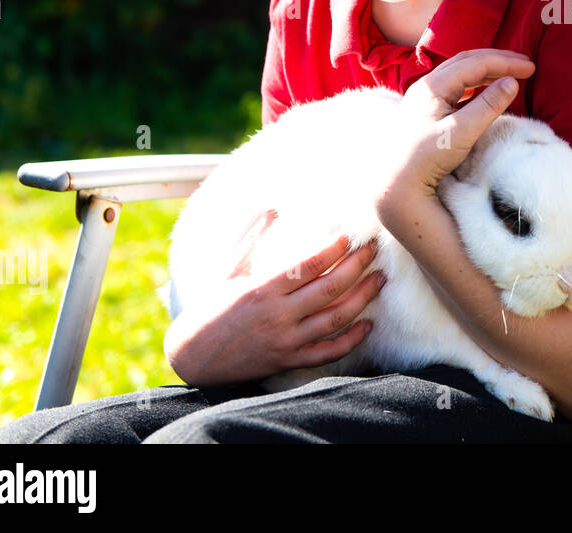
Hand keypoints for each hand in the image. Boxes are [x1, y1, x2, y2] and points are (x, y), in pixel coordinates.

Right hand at [164, 224, 385, 387]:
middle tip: (374, 250)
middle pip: (330, 289)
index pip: (309, 265)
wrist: (192, 357)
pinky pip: (327, 353)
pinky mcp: (288, 361)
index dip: (335, 249)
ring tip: (379, 280)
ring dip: (363, 298)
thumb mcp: (226, 271)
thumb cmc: (208, 310)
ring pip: (335, 320)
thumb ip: (251, 240)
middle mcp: (278, 315)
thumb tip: (271, 209)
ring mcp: (285, 341)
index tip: (350, 235)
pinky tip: (367, 325)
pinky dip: (351, 340)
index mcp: (262, 289)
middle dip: (358, 266)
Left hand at [376, 48, 535, 219]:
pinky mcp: (427, 112)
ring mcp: (425, 98)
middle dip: (498, 60)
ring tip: (510, 75)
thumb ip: (487, 106)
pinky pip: (456, 88)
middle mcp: (427, 86)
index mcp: (433, 86)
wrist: (394, 183)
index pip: (476, 63)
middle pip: (467, 61)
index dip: (505, 63)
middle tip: (525, 66)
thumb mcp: (460, 133)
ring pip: (461, 73)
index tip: (531, 68)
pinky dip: (477, 85)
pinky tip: (486, 92)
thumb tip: (512, 82)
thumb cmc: (424, 159)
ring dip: (487, 71)